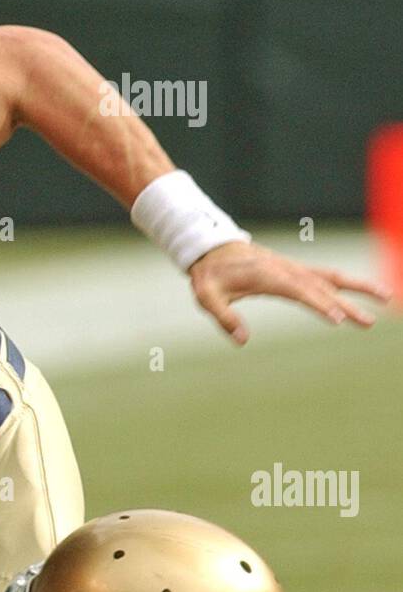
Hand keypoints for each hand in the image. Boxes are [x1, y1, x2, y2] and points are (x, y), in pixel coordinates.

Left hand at [188, 240, 390, 344]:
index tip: (338, 319)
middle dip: (347, 305)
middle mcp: (286, 270)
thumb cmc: (209, 276)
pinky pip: (326, 276)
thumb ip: (224, 318)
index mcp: (267, 276)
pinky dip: (346, 284)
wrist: (212, 250)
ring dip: (359, 288)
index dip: (319, 304)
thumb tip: (243, 341)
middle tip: (369, 322)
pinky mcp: (295, 271)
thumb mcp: (207, 298)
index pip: (299, 292)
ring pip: (332, 278)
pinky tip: (363, 294)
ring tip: (386, 298)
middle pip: (323, 287)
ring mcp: (293, 269)